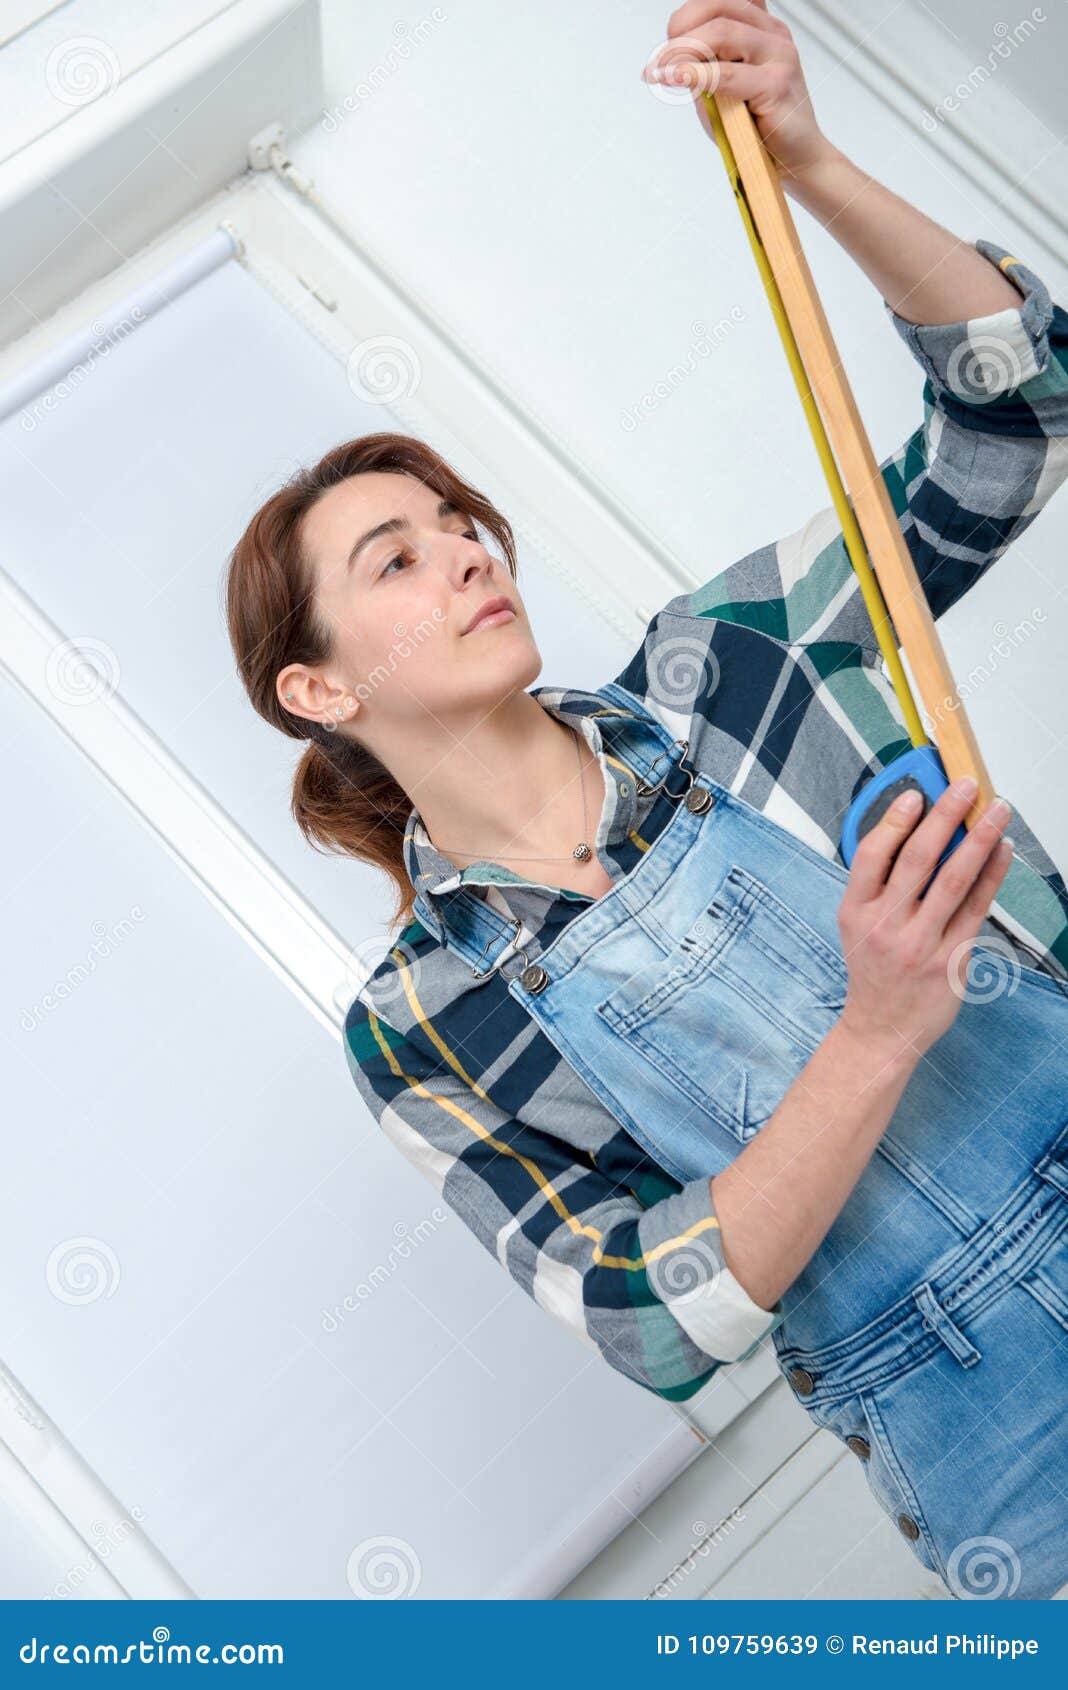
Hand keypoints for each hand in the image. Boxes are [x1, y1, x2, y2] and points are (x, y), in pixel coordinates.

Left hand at [643, 1, 834, 181]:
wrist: (793, 162)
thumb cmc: (757, 128)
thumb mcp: (722, 90)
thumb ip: (704, 66)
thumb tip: (670, 53)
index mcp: (761, 27)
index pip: (718, 2)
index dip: (685, 19)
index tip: (663, 52)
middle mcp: (772, 33)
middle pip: (717, 8)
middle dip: (679, 33)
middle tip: (657, 62)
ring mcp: (778, 54)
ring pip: (721, 32)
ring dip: (683, 50)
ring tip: (661, 71)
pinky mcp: (777, 83)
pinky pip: (727, 74)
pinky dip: (695, 74)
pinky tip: (676, 79)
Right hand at [836, 778, 1014, 1059]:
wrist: (882, 1029)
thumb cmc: (873, 969)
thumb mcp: (857, 924)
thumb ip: (880, 883)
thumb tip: (919, 830)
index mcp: (855, 911)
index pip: (872, 855)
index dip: (895, 820)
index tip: (917, 793)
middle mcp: (885, 926)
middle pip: (918, 859)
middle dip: (945, 816)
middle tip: (966, 786)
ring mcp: (920, 945)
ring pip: (954, 880)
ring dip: (979, 839)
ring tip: (997, 811)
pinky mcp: (951, 961)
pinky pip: (977, 909)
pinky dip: (992, 876)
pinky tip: (1002, 852)